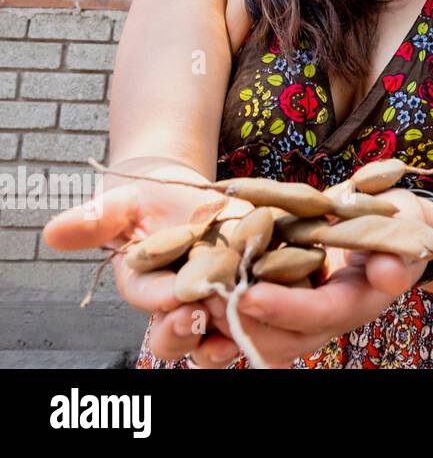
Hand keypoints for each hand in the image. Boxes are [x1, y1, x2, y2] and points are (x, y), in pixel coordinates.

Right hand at [41, 161, 249, 365]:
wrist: (193, 196)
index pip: (151, 301)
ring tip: (240, 315)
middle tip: (202, 314)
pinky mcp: (254, 293)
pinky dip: (268, 315)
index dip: (161, 301)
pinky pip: (260, 318)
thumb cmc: (151, 201)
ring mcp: (217, 305)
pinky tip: (278, 305)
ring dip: (229, 329)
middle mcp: (181, 307)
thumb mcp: (125, 203)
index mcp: (147, 288)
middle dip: (188, 329)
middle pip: (180, 335)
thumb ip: (96, 220)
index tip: (175, 295)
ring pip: (218, 338)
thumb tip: (52, 232)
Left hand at [195, 188, 432, 368]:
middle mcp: (325, 320)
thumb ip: (400, 247)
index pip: (319, 315)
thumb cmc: (401, 220)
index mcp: (357, 301)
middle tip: (203, 291)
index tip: (249, 294)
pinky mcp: (280, 305)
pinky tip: (192, 286)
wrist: (395, 226)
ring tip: (192, 288)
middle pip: (277, 340)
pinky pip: (244, 322)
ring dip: (221, 320)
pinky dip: (217, 312)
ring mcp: (299, 317)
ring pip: (255, 338)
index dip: (285, 308)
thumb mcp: (410, 223)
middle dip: (239, 319)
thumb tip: (388, 273)